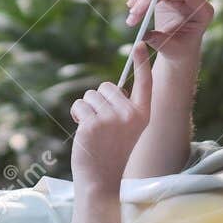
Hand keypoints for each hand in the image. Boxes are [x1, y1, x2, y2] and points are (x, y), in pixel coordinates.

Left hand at [70, 43, 151, 194]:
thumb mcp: (126, 129)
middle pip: (107, 86)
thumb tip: (110, 88)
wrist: (101, 179)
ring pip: (91, 95)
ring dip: (87, 109)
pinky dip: (77, 115)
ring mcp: (112, 118)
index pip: (145, 83)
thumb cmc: (111, 152)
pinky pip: (79, 105)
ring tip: (93, 130)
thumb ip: (122, 108)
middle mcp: (130, 114)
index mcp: (143, 115)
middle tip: (102, 124)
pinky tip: (84, 131)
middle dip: (99, 100)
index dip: (142, 63)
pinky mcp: (93, 123)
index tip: (139, 44)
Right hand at [124, 0, 213, 61]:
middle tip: (132, 16)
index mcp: (202, 12)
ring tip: (131, 19)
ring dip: (140, 0)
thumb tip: (144, 35)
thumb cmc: (179, 51)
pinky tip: (132, 9)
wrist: (178, 49)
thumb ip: (159, 41)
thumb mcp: (170, 49)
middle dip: (147, 0)